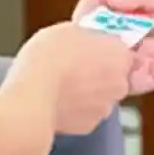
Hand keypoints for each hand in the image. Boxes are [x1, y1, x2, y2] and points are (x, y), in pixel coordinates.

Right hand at [11, 21, 132, 134]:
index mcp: (119, 55)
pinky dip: (75, 108)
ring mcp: (105, 107)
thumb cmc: (48, 58)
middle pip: (114, 75)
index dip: (104, 49)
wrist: (31, 97)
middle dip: (98, 72)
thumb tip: (87, 36)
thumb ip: (87, 34)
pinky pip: (85, 113)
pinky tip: (56, 100)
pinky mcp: (89, 125)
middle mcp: (119, 83)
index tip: (90, 48)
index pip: (122, 51)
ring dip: (87, 91)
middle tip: (73, 65)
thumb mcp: (68, 28)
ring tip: (60, 84)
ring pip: (100, 96)